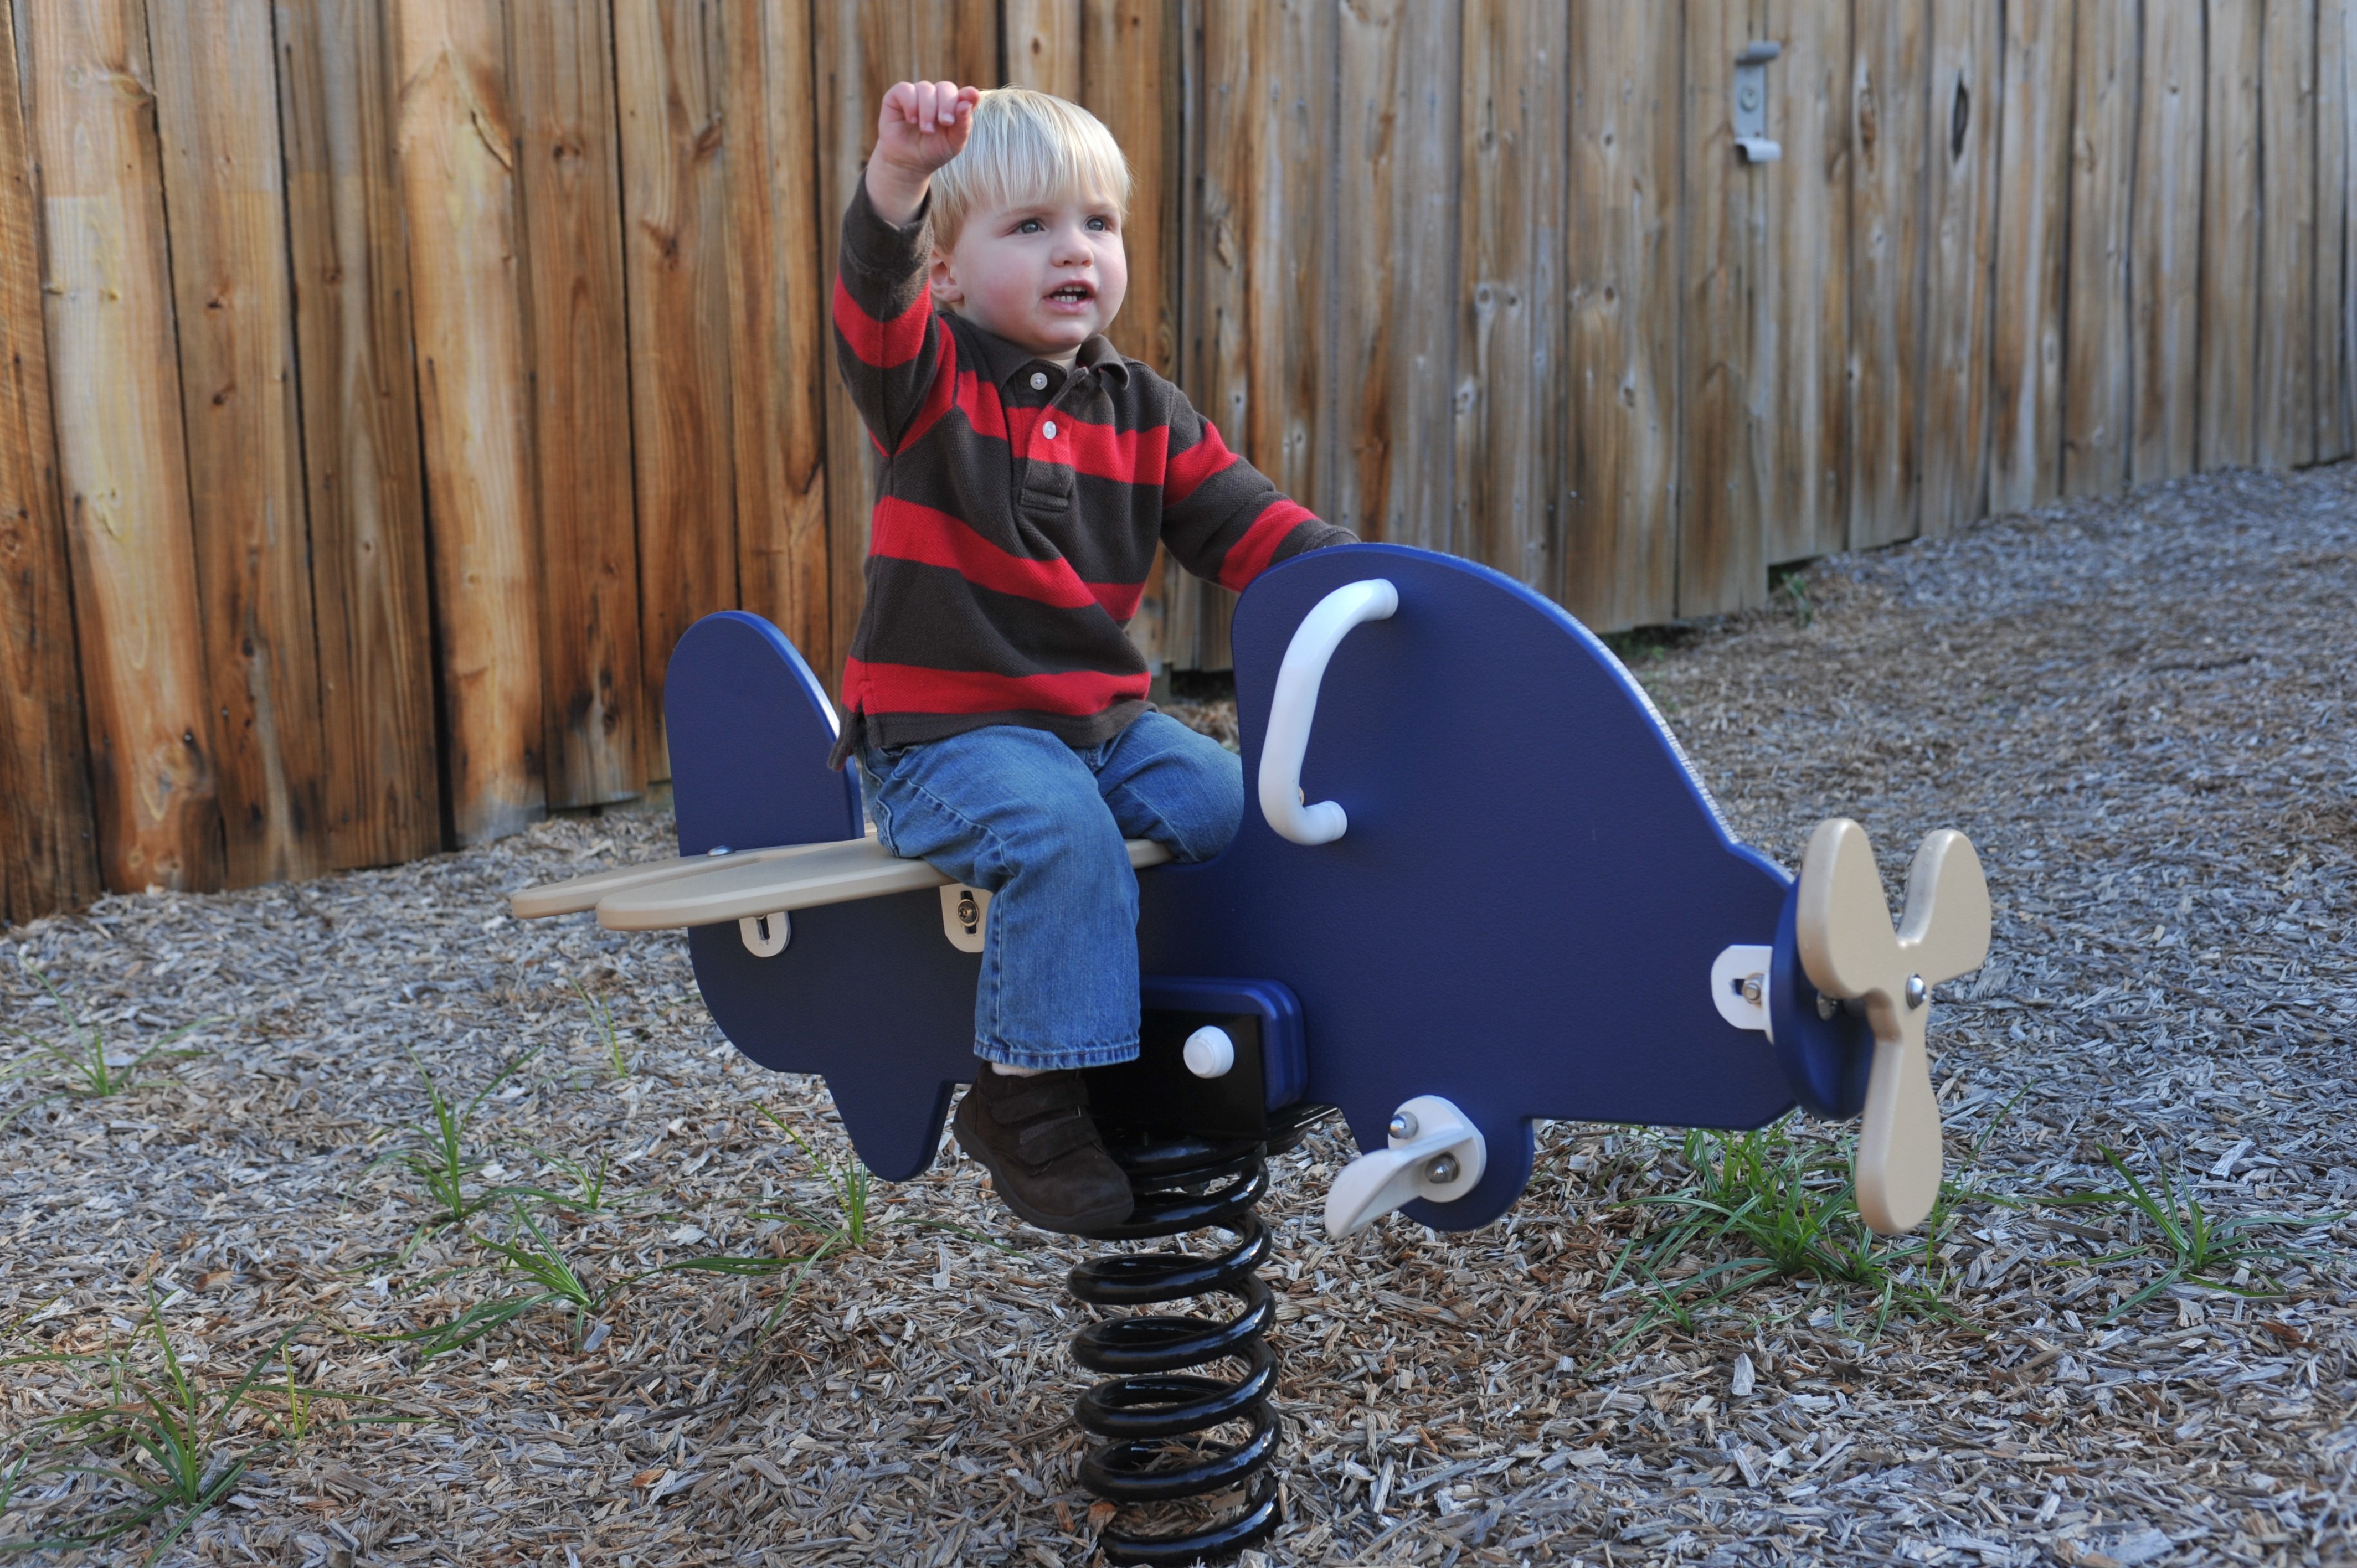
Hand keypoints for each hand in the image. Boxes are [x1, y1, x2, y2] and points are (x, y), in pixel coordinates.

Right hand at [867, 80, 979, 220]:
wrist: (908, 163)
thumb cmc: (933, 152)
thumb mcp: (953, 143)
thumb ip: (964, 124)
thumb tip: (968, 102)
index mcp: (953, 106)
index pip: (964, 94)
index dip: (968, 94)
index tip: (969, 99)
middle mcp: (936, 96)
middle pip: (946, 88)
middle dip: (947, 105)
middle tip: (945, 123)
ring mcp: (917, 94)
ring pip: (926, 88)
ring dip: (928, 111)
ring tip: (927, 130)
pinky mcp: (897, 96)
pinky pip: (905, 90)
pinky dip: (910, 104)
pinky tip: (912, 120)